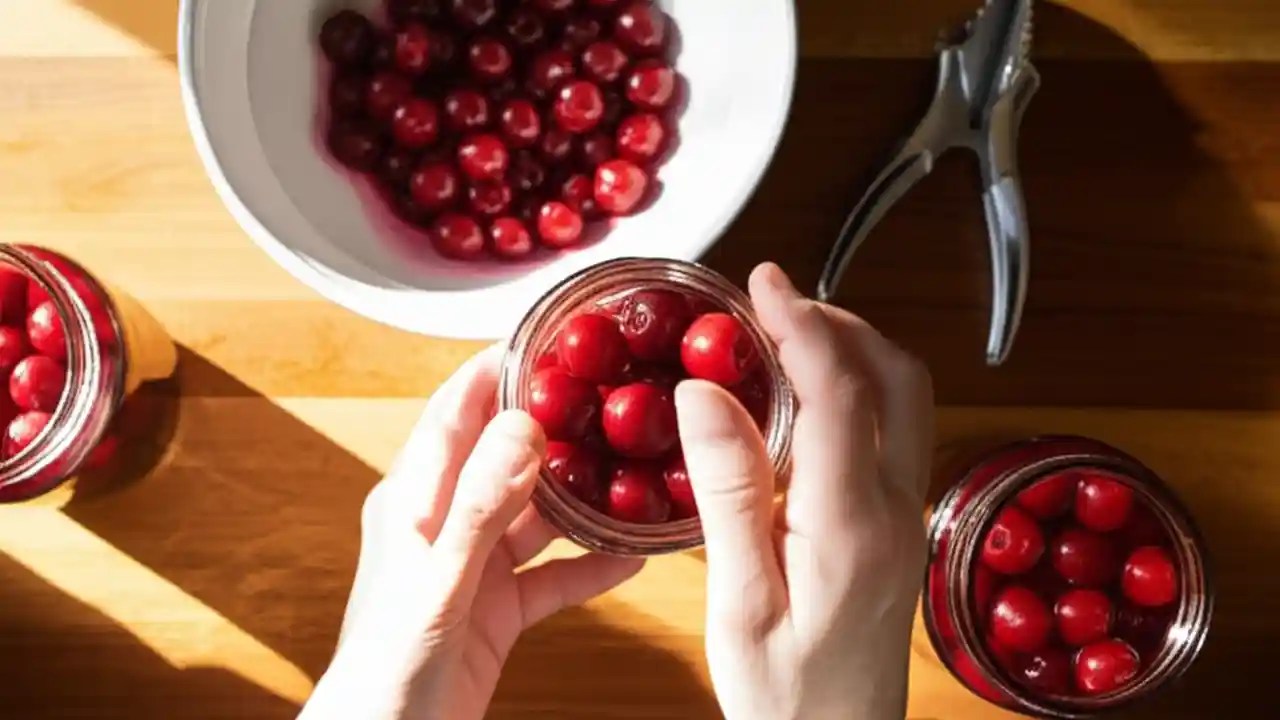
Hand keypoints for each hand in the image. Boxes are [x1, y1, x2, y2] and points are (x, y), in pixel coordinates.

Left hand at [302, 346, 643, 719]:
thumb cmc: (387, 670)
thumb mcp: (440, 580)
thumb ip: (480, 505)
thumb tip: (522, 426)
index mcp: (412, 501)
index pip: (454, 413)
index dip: (493, 369)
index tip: (541, 337)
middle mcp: (442, 524)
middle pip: (504, 456)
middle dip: (552, 426)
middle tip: (606, 398)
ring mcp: (471, 567)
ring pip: (535, 514)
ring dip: (579, 497)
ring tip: (629, 471)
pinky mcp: (496, 610)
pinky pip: (552, 576)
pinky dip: (590, 567)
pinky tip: (631, 557)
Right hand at [675, 264, 933, 719]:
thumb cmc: (784, 695)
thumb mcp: (738, 600)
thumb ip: (728, 491)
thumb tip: (704, 391)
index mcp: (853, 520)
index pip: (840, 390)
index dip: (800, 322)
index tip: (761, 280)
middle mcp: (896, 506)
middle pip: (895, 377)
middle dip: (836, 323)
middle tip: (769, 305)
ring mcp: (906, 516)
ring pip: (903, 399)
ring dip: (851, 352)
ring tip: (780, 338)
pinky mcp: (899, 528)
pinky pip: (890, 431)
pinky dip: (853, 390)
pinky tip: (801, 402)